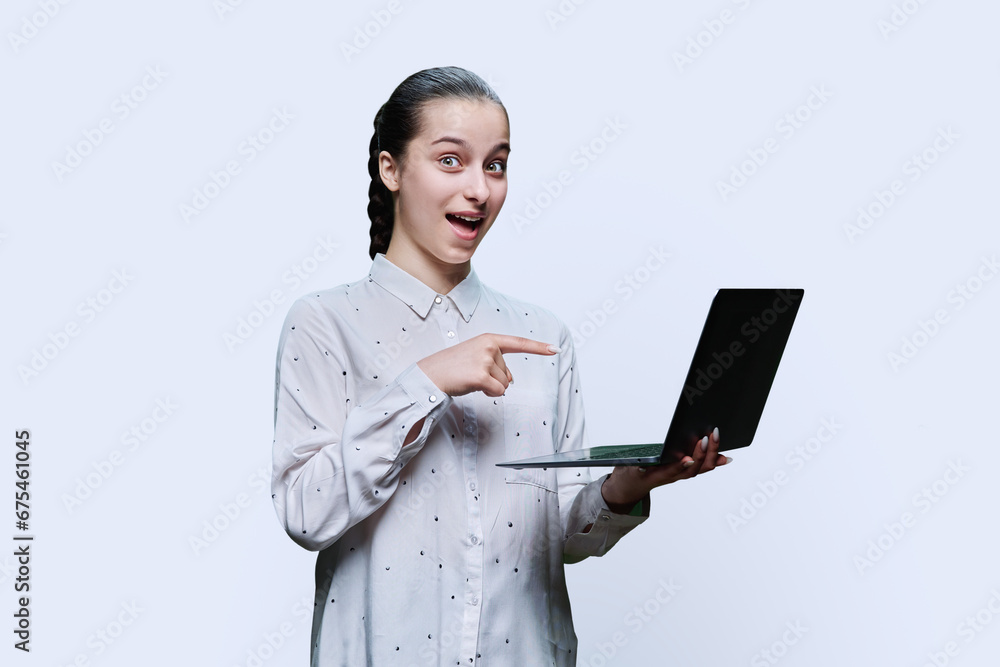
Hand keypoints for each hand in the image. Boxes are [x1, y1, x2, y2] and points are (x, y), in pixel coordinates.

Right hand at [417, 333, 557, 397]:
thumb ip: (495, 363)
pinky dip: (489, 394)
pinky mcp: (481, 375)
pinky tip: (473, 387)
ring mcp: (485, 360)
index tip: (555, 349)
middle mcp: (489, 347)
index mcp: (488, 339)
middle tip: (472, 374)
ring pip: (504, 384)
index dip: (538, 347)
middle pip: (508, 373)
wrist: (430, 375)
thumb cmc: (452, 367)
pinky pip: (498, 392)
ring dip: (490, 387)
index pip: (518, 343)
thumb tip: (510, 381)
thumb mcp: (475, 357)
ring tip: (470, 379)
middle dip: (495, 379)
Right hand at [601, 427, 731, 511]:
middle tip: (706, 437)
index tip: (689, 458)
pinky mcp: (684, 470)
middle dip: (701, 454)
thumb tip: (643, 465)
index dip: (681, 466)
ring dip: (710, 456)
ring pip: (699, 469)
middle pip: (692, 470)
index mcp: (657, 476)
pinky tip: (724, 456)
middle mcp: (672, 476)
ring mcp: (679, 474)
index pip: (671, 472)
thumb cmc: (631, 475)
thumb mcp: (629, 470)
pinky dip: (714, 462)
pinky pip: (701, 468)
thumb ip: (637, 467)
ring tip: (716, 439)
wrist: (631, 487)